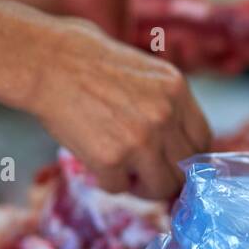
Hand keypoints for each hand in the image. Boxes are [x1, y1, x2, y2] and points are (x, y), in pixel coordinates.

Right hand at [29, 16, 211, 198]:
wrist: (46, 62)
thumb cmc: (87, 61)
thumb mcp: (144, 72)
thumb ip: (165, 104)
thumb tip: (177, 143)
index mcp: (176, 91)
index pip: (202, 141)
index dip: (188, 159)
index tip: (173, 165)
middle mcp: (165, 117)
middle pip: (184, 170)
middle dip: (165, 178)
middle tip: (145, 177)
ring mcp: (140, 140)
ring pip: (158, 187)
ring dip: (140, 187)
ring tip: (122, 174)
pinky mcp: (110, 159)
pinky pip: (118, 187)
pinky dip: (106, 181)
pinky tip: (93, 161)